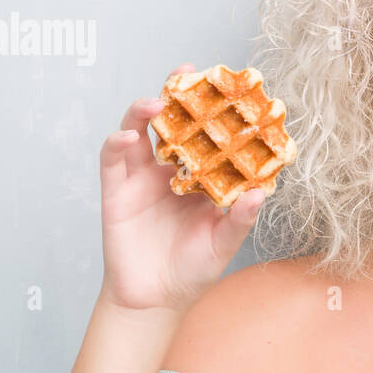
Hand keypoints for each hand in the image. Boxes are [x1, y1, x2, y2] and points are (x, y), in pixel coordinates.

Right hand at [98, 63, 264, 312]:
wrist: (155, 298)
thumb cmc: (193, 269)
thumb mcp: (223, 243)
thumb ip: (239, 219)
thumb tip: (260, 194)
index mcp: (199, 177)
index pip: (205, 135)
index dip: (211, 110)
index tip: (225, 87)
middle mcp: (169, 170)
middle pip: (170, 122)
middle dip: (176, 95)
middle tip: (186, 73)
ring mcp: (141, 176)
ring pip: (138, 131)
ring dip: (143, 111)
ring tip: (156, 103)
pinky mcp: (116, 189)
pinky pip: (112, 158)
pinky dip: (117, 142)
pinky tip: (127, 137)